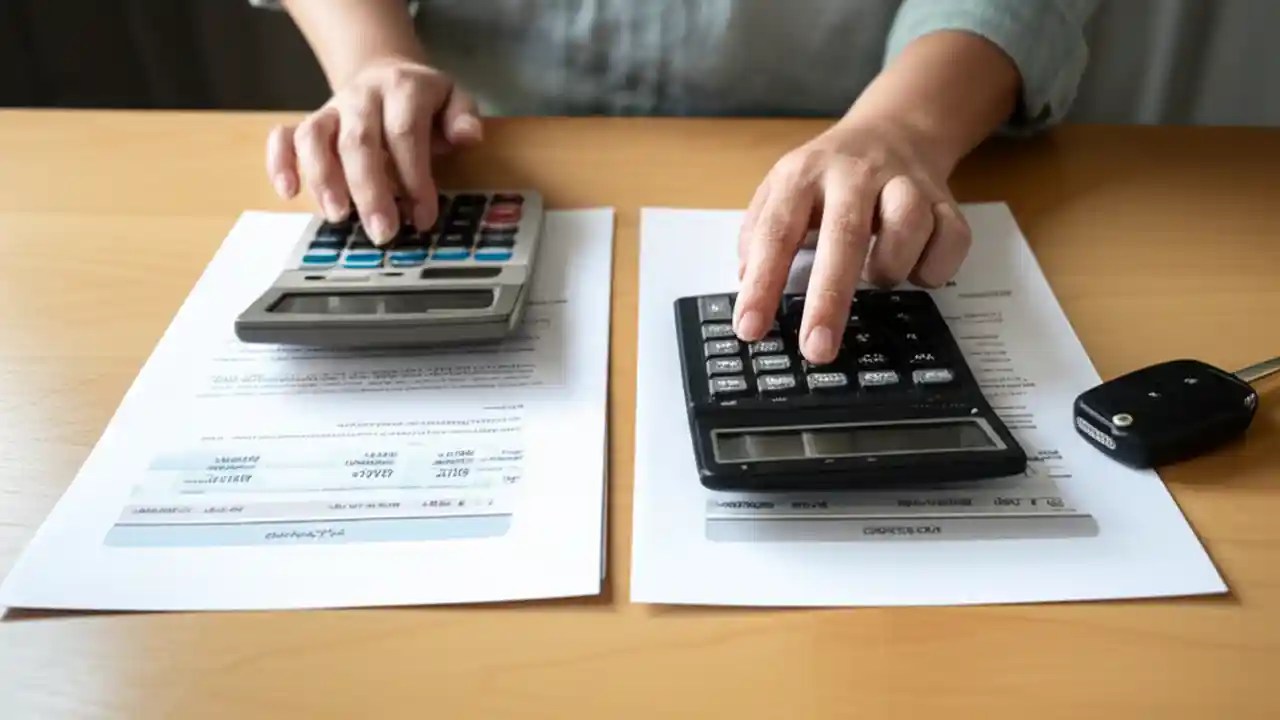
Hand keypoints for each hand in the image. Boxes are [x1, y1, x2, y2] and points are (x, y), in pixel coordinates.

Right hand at [265, 57, 482, 243]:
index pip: (404, 134)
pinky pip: (283, 137)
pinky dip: (280, 162)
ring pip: (315, 138)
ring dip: (323, 179)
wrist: (384, 71)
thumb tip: (468, 137)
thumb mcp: (454, 99)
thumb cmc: (422, 101)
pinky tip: (288, 192)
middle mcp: (362, 97)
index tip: (422, 217)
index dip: (414, 178)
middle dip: (370, 190)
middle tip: (382, 232)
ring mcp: (330, 109)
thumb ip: (463, 117)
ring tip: (337, 217)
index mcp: (402, 89)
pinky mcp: (308, 122)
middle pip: (359, 141)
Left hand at [734, 119, 971, 364]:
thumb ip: (758, 234)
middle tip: (816, 349)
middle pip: (844, 234)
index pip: (776, 232)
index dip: (762, 283)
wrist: (895, 128)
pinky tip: (916, 269)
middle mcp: (854, 174)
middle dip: (829, 298)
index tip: (750, 328)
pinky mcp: (945, 199)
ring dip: (890, 266)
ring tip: (876, 277)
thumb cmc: (829, 175)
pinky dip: (935, 266)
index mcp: (803, 175)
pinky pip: (952, 238)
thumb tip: (747, 283)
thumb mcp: (781, 189)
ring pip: (908, 225)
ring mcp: (904, 183)